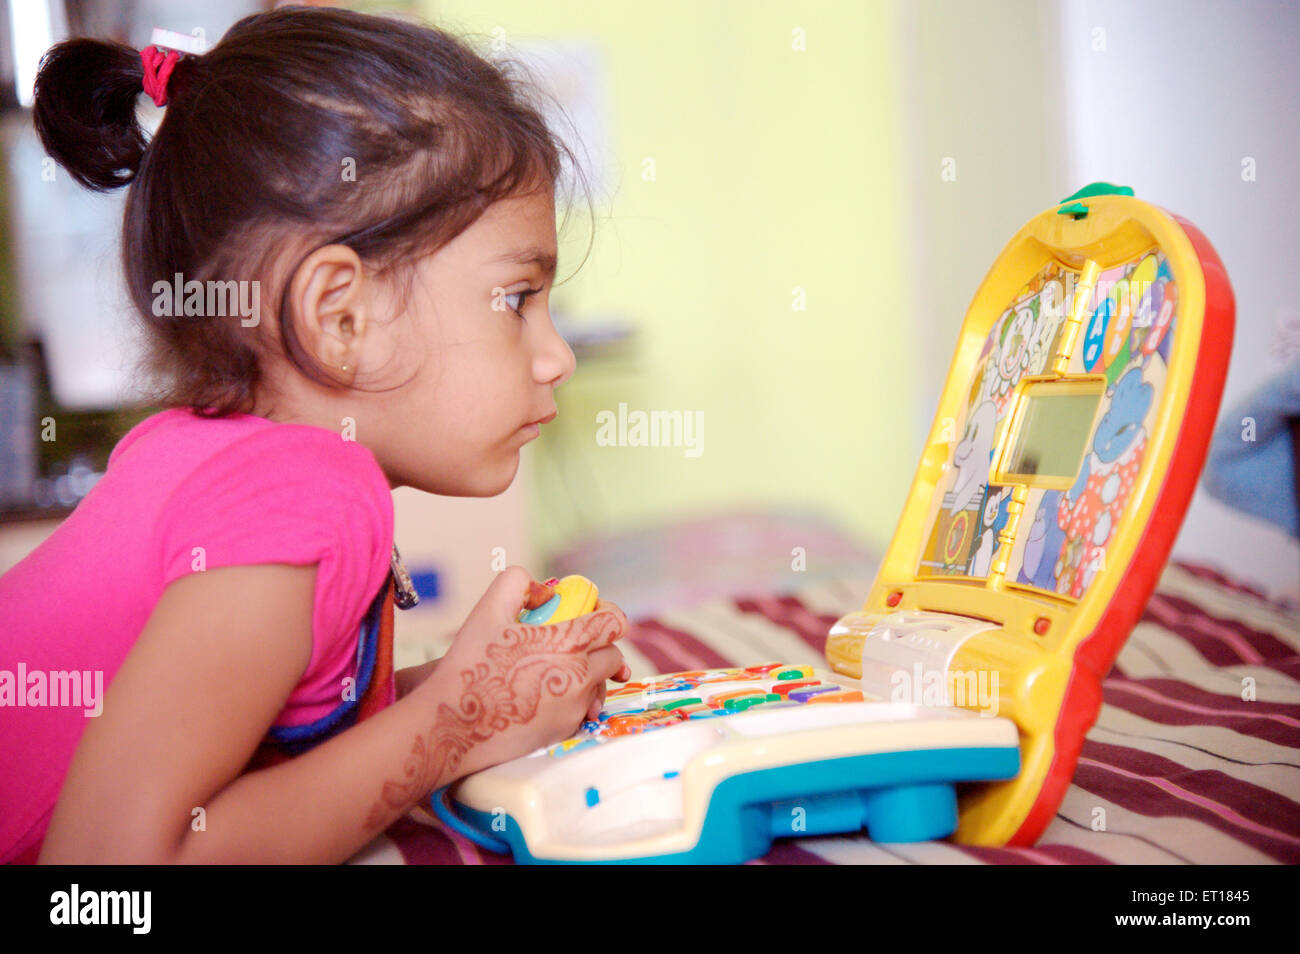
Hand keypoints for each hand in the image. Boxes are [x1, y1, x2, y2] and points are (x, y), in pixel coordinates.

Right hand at [417, 567, 630, 772]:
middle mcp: (580, 677)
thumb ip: (517, 583)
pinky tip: (544, 694)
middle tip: (568, 642)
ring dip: (587, 673)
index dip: (606, 612)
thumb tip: (545, 592)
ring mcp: (574, 708)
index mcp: (568, 643)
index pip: (615, 622)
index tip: (590, 613)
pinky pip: (583, 709)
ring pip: (600, 685)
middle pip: (613, 656)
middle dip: (598, 645)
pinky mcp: (565, 731)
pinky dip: (572, 699)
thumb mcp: (487, 610)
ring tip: (554, 669)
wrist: (454, 726)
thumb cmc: (469, 666)